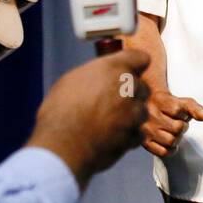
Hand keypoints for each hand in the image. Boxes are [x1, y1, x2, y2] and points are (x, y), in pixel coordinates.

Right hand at [26, 48, 150, 189]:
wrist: (63, 145)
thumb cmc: (60, 111)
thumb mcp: (72, 80)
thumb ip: (96, 75)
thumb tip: (102, 78)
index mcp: (113, 68)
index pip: (140, 57)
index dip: (135, 64)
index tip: (131, 70)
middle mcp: (129, 87)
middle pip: (142, 86)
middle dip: (131, 93)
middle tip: (112, 101)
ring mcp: (134, 112)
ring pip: (142, 110)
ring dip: (131, 114)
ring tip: (108, 121)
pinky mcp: (134, 134)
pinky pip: (138, 132)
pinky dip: (128, 134)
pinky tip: (111, 136)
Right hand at [141, 89, 202, 157]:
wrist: (142, 109)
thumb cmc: (166, 105)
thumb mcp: (179, 101)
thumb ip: (193, 107)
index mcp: (159, 100)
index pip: (178, 109)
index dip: (187, 113)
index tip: (194, 115)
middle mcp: (150, 114)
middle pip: (178, 128)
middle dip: (182, 126)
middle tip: (177, 123)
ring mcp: (146, 129)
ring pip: (171, 141)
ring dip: (176, 138)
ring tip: (171, 132)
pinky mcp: (144, 142)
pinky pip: (164, 152)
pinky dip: (170, 149)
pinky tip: (168, 142)